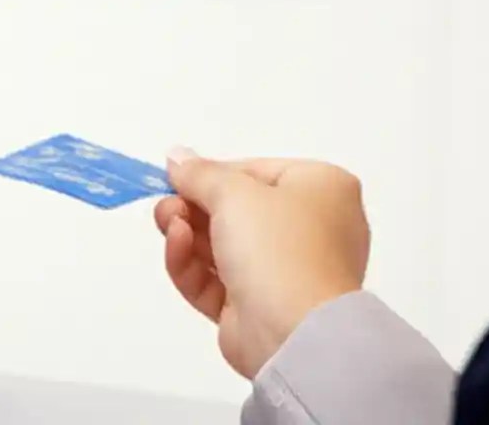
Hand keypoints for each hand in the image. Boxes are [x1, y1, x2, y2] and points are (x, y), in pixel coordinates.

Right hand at [154, 150, 369, 378]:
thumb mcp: (234, 193)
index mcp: (323, 190)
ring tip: (167, 222)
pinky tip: (177, 246)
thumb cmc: (278, 247)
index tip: (178, 176)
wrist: (295, 333)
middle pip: (236, 210)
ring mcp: (284, 272)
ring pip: (222, 245)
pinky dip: (192, 263)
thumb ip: (199, 173)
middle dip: (193, 205)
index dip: (214, 174)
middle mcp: (309, 229)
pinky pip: (217, 279)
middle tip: (166, 204)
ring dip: (187, 232)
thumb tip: (176, 155)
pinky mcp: (256, 307)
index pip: (257, 172)